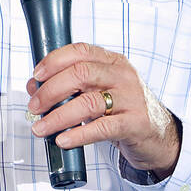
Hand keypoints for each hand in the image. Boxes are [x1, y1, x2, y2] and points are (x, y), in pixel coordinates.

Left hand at [26, 42, 181, 178]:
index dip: (54, 61)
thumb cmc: (121, 111)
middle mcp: (123, 76)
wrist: (157, 136)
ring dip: (58, 116)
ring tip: (40, 128)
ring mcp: (131, 99)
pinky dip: (78, 134)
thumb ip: (69, 87)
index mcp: (112, 62)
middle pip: (81, 73)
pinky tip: (62, 140)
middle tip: (34, 107)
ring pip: (88, 102)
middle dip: (51, 91)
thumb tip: (34, 88)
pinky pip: (102, 128)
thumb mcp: (98, 92)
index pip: (80, 51)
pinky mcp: (135, 124)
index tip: (36, 76)